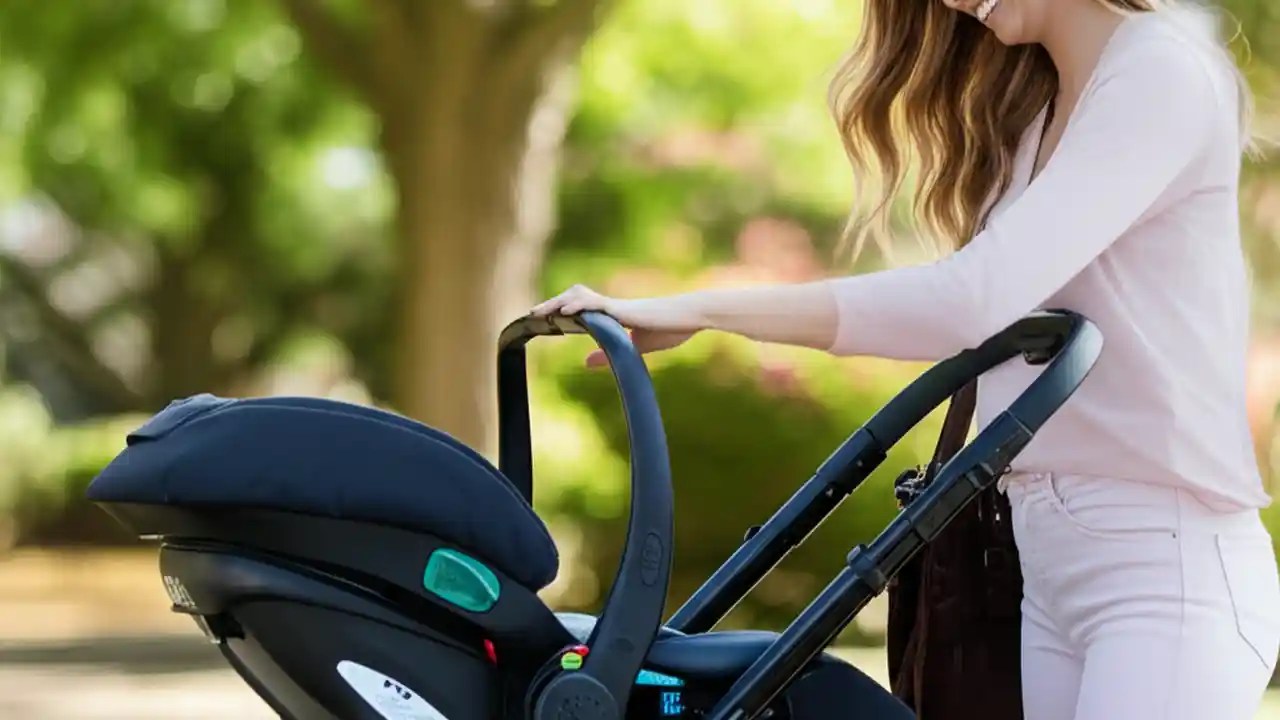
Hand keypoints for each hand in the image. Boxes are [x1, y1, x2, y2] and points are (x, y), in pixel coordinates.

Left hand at [530, 284, 703, 366]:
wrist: (691, 318)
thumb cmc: (671, 328)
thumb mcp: (635, 347)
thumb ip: (608, 354)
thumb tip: (584, 363)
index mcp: (613, 315)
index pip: (580, 308)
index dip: (561, 310)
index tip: (544, 318)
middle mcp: (611, 307)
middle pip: (574, 299)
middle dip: (552, 305)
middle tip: (532, 315)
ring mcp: (616, 306)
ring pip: (579, 298)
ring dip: (557, 303)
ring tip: (539, 313)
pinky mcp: (624, 310)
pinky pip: (596, 304)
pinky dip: (578, 306)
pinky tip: (564, 312)